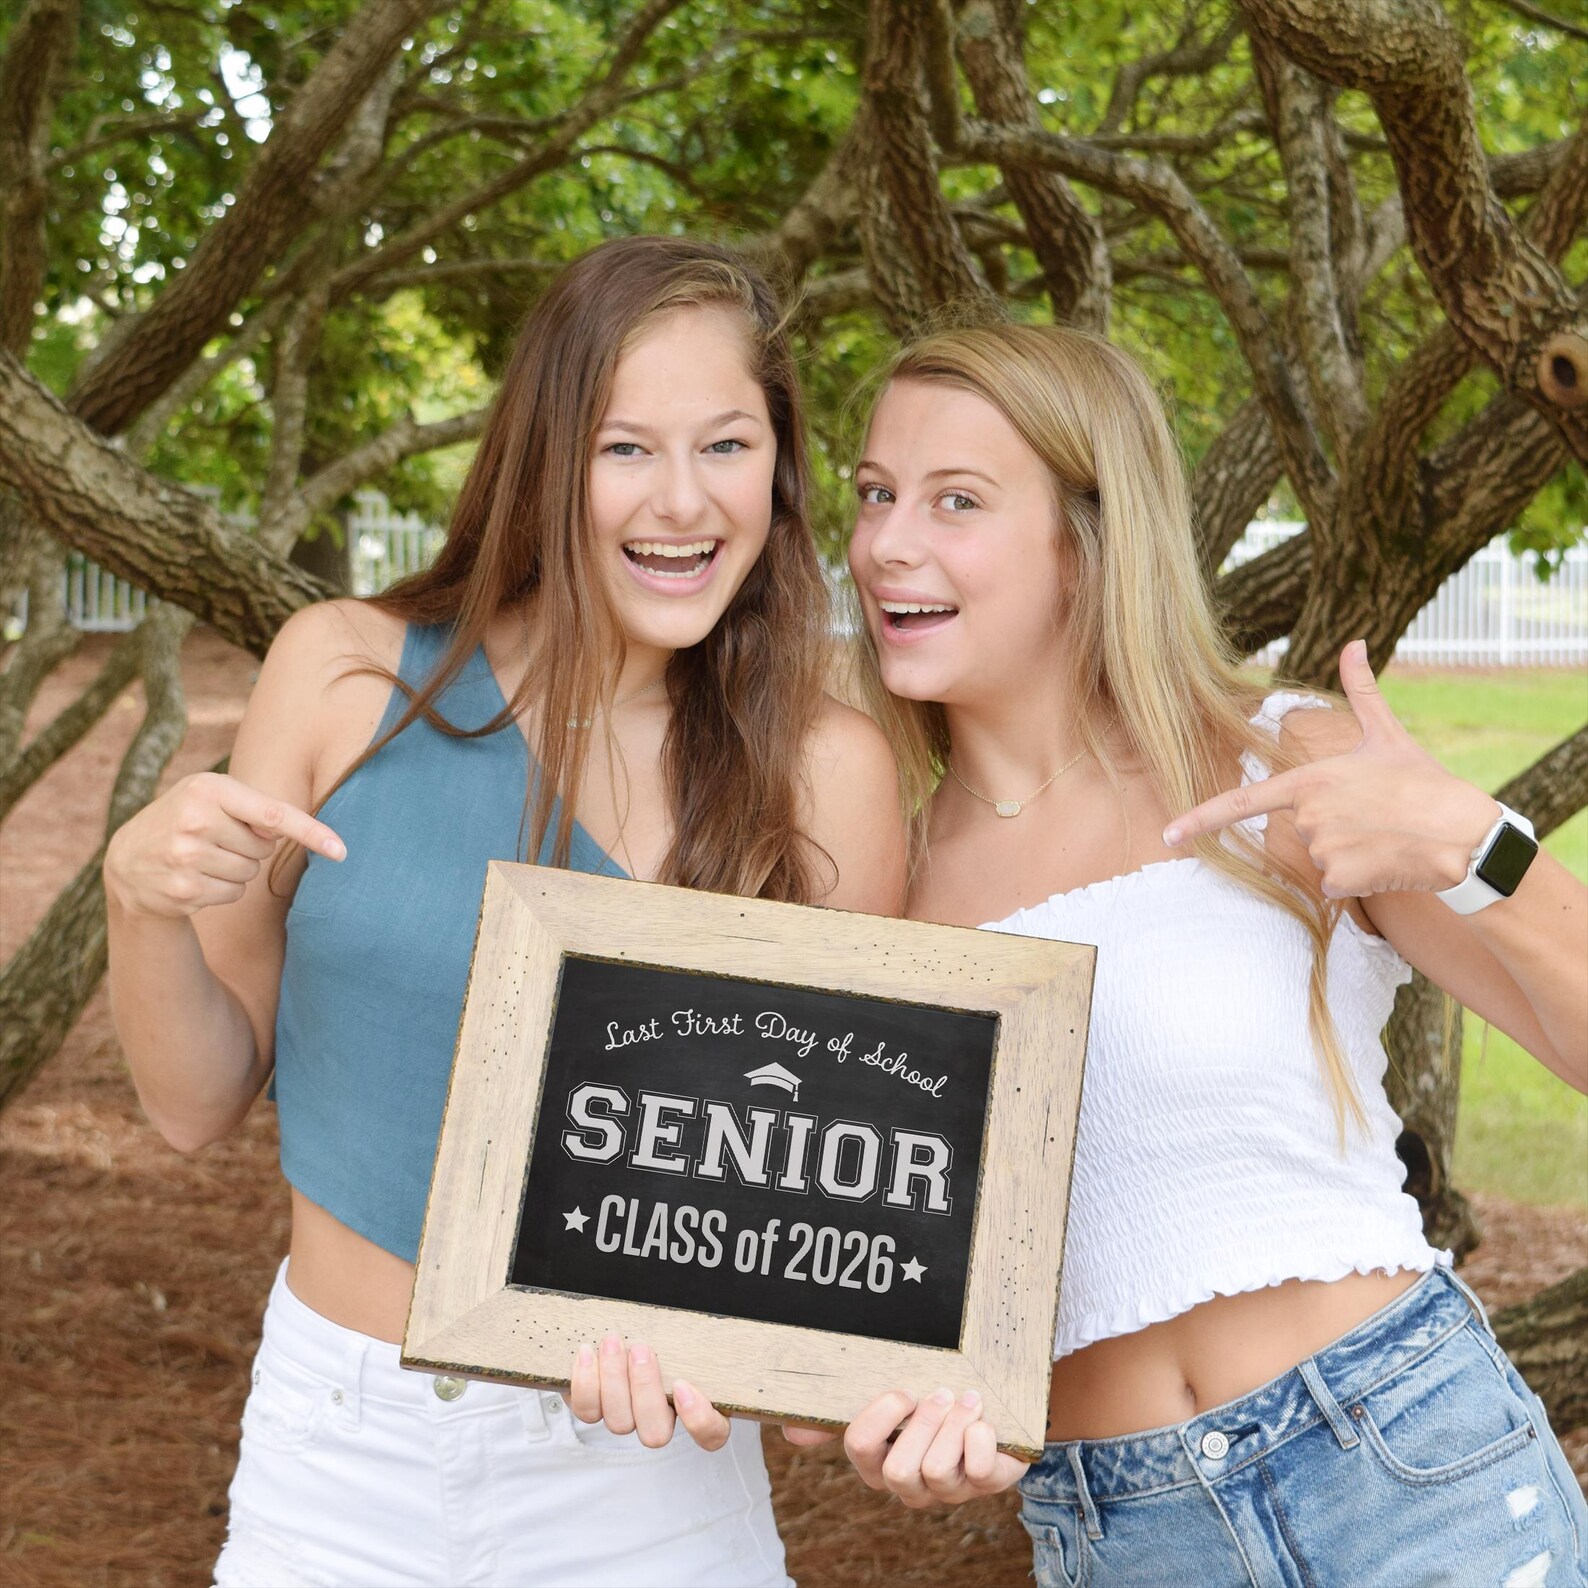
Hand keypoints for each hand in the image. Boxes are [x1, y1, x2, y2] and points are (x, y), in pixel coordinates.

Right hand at [104, 771, 344, 918]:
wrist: (128, 861)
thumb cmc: (186, 820)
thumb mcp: (211, 798)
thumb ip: (254, 808)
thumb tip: (287, 832)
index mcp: (208, 790)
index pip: (273, 814)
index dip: (311, 832)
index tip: (342, 851)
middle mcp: (195, 821)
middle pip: (264, 848)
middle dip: (250, 847)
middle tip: (215, 839)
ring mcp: (187, 858)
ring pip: (251, 873)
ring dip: (237, 869)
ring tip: (203, 858)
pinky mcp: (185, 890)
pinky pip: (234, 893)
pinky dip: (223, 889)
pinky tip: (195, 877)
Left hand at [568, 1335, 730, 1450]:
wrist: (622, 1330)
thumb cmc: (666, 1329)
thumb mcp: (690, 1329)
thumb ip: (701, 1332)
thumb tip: (724, 1301)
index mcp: (697, 1404)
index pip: (711, 1434)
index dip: (698, 1419)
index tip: (684, 1385)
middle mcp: (662, 1418)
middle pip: (655, 1432)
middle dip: (645, 1389)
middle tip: (642, 1350)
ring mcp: (628, 1416)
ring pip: (620, 1423)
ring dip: (613, 1381)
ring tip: (612, 1343)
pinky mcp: (597, 1407)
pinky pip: (587, 1410)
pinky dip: (585, 1382)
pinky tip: (587, 1352)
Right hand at [843, 1388, 1029, 1508]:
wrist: (985, 1408)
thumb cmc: (927, 1404)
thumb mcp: (888, 1403)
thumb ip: (845, 1413)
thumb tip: (791, 1432)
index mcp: (877, 1461)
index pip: (860, 1447)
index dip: (881, 1417)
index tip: (903, 1392)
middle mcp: (908, 1484)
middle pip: (899, 1471)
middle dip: (923, 1424)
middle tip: (941, 1393)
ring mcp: (946, 1490)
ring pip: (937, 1471)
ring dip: (956, 1424)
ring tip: (968, 1400)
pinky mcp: (985, 1486)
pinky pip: (980, 1472)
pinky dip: (982, 1439)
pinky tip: (984, 1422)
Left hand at [1163, 641, 1499, 899]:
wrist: (1464, 834)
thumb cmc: (1423, 781)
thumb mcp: (1386, 734)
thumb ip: (1360, 691)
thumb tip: (1353, 642)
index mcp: (1310, 780)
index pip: (1242, 802)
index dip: (1199, 819)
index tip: (1168, 834)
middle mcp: (1307, 815)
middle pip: (1299, 830)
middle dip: (1330, 827)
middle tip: (1373, 815)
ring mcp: (1322, 848)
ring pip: (1317, 858)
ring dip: (1346, 853)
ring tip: (1382, 836)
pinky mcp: (1340, 879)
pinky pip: (1334, 884)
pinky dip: (1356, 878)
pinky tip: (1384, 860)